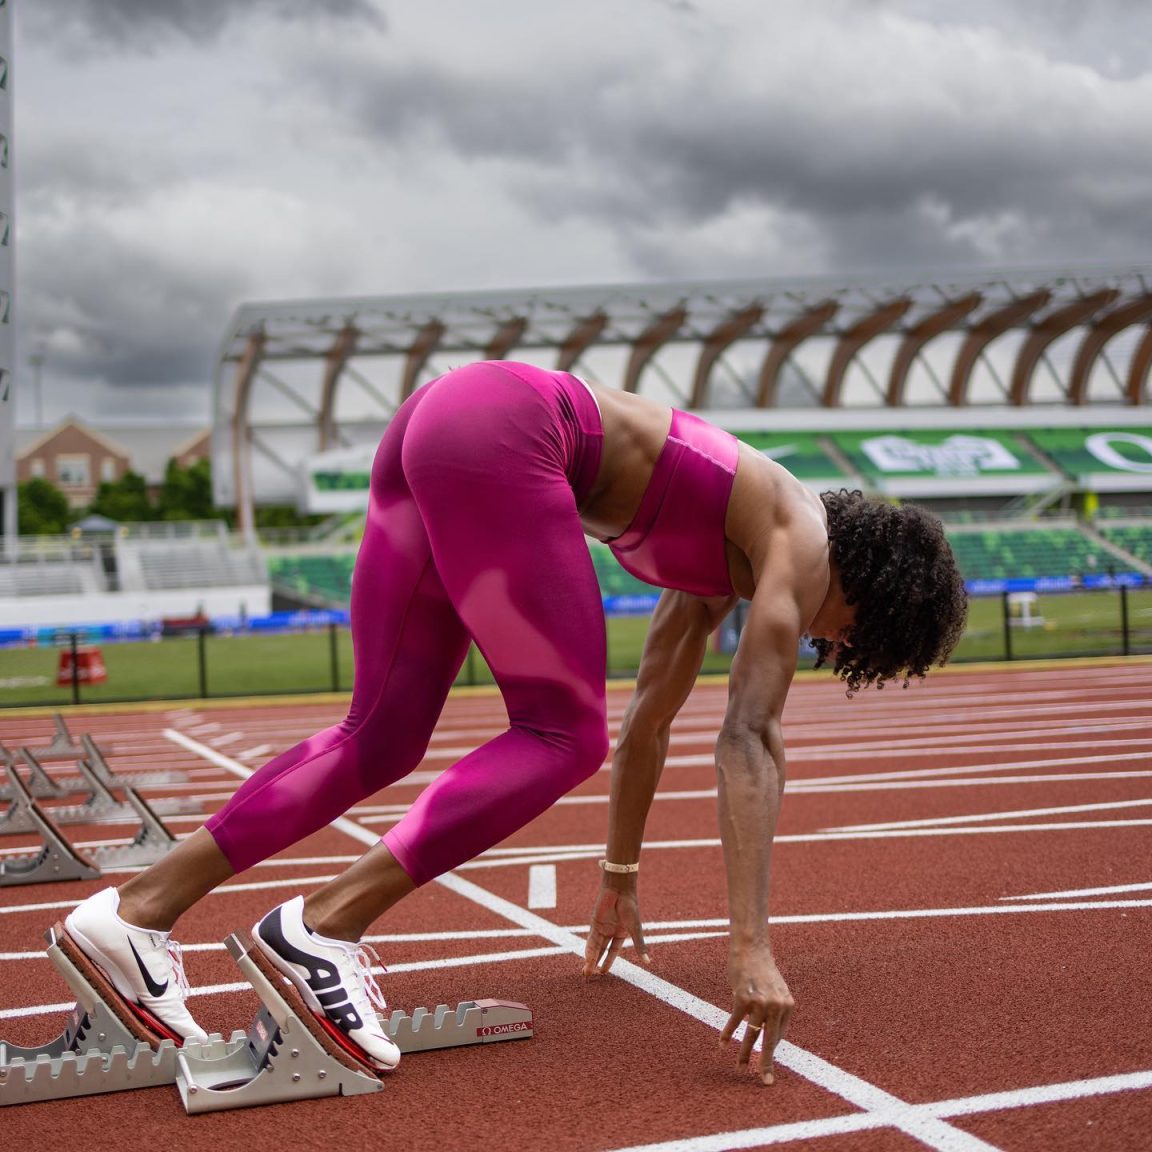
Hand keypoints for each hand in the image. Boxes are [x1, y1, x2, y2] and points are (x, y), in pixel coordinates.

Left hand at [582, 879, 650, 976]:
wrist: (620, 889)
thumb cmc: (630, 907)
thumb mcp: (635, 929)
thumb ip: (639, 946)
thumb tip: (648, 962)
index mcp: (621, 933)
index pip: (612, 951)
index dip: (608, 962)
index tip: (603, 972)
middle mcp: (610, 931)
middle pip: (601, 950)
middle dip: (595, 962)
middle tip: (589, 976)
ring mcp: (602, 927)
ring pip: (595, 946)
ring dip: (590, 958)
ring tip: (586, 972)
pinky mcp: (594, 922)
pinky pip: (591, 938)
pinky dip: (588, 949)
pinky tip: (586, 958)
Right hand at [719, 945, 793, 1084]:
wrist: (751, 947)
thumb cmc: (761, 969)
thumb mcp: (776, 989)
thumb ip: (775, 1010)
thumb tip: (768, 1034)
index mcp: (787, 1005)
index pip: (778, 1035)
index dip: (769, 1048)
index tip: (765, 1062)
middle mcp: (776, 1006)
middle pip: (770, 1041)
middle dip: (767, 1063)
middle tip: (765, 1081)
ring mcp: (759, 1002)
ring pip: (751, 1035)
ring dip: (745, 1053)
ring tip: (740, 1067)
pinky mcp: (743, 998)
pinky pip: (735, 1021)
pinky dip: (728, 1033)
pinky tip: (723, 1043)